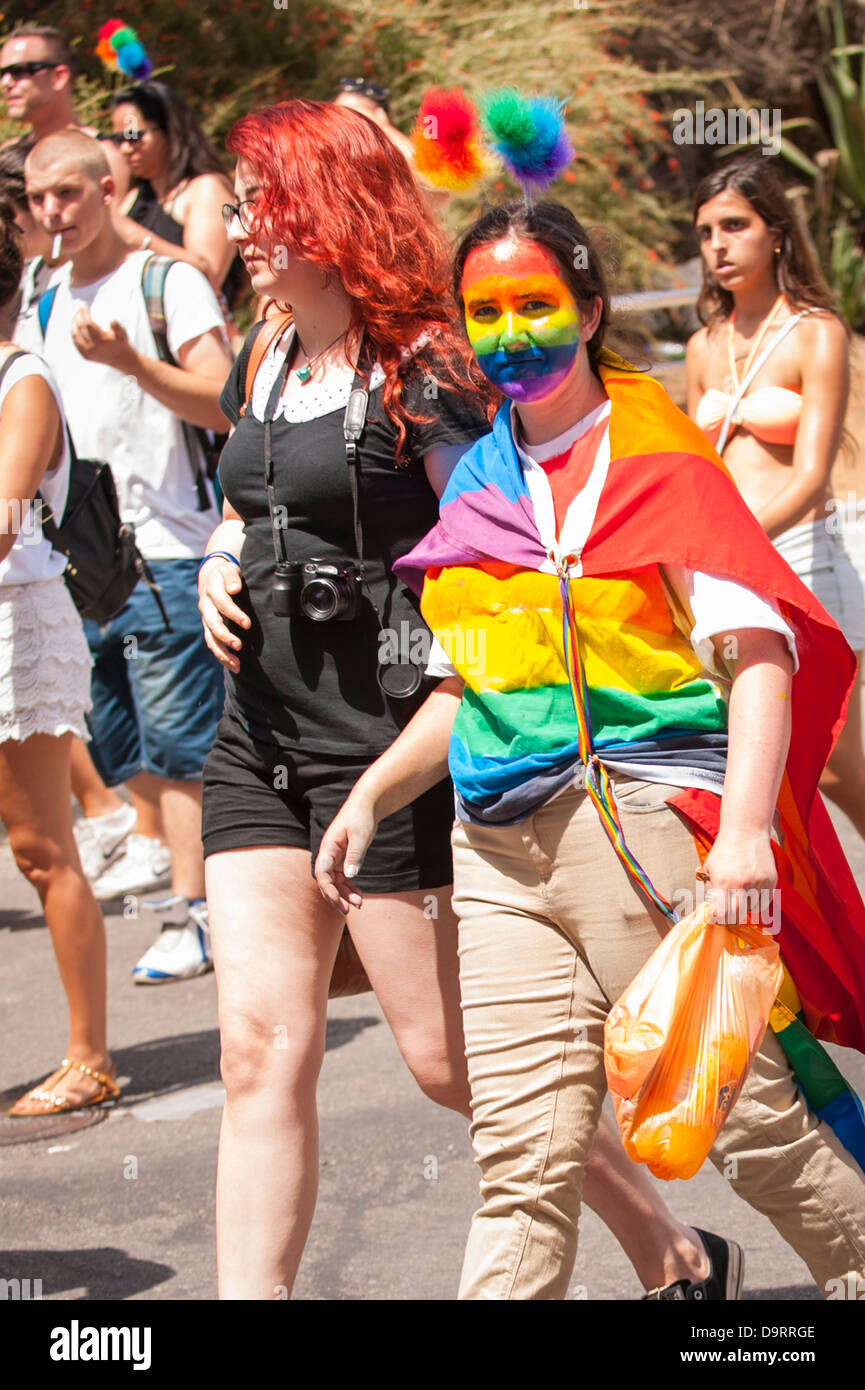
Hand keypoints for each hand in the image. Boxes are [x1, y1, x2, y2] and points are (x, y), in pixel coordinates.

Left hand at [70, 308, 134, 370]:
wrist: (120, 359)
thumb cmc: (120, 343)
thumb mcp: (122, 333)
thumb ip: (118, 327)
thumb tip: (112, 321)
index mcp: (102, 340)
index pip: (88, 323)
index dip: (84, 313)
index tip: (83, 305)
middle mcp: (93, 346)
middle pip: (80, 327)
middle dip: (78, 316)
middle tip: (79, 309)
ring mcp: (88, 352)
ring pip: (75, 335)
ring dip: (73, 323)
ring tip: (76, 316)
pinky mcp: (85, 355)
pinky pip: (75, 342)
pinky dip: (73, 333)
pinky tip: (74, 326)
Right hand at [198, 556, 249, 672]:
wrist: (210, 576)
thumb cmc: (225, 574)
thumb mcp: (229, 569)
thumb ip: (232, 577)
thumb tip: (234, 588)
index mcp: (211, 590)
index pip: (221, 603)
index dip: (233, 613)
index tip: (247, 623)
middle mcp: (206, 606)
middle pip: (212, 624)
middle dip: (225, 636)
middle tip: (239, 646)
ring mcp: (206, 618)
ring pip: (210, 638)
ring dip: (222, 652)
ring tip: (237, 665)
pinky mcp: (208, 627)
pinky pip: (212, 643)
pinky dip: (221, 656)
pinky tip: (234, 666)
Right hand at [315, 794, 378, 914]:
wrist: (367, 805)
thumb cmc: (361, 817)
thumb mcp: (360, 835)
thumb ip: (355, 855)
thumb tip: (350, 875)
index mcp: (328, 847)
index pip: (321, 873)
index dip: (327, 888)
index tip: (338, 900)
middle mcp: (329, 854)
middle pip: (327, 881)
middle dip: (335, 897)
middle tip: (346, 911)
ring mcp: (336, 857)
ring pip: (336, 882)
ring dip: (345, 894)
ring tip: (358, 905)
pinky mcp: (345, 858)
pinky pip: (344, 877)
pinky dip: (350, 887)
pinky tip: (359, 896)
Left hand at [701, 828, 777, 927]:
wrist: (746, 832)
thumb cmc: (724, 850)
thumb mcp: (710, 868)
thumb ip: (711, 889)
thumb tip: (712, 910)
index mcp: (723, 883)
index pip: (722, 914)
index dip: (719, 918)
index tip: (717, 916)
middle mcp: (742, 885)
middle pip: (738, 915)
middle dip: (731, 915)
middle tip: (728, 909)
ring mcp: (758, 884)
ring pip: (752, 908)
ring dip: (746, 904)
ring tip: (741, 889)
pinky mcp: (771, 881)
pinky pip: (765, 900)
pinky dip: (758, 898)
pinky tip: (752, 885)